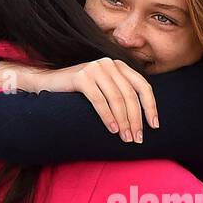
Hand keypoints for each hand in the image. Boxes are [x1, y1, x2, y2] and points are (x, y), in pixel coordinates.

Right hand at [0, 58, 157, 143]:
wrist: (47, 83)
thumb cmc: (78, 93)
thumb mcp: (104, 90)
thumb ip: (120, 94)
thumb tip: (141, 118)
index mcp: (119, 66)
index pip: (142, 86)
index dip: (150, 106)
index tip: (154, 126)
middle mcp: (109, 63)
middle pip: (130, 95)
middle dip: (136, 119)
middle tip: (137, 139)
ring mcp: (95, 68)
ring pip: (116, 98)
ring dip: (123, 121)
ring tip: (126, 138)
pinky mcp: (81, 76)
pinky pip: (99, 100)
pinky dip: (108, 117)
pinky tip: (113, 129)